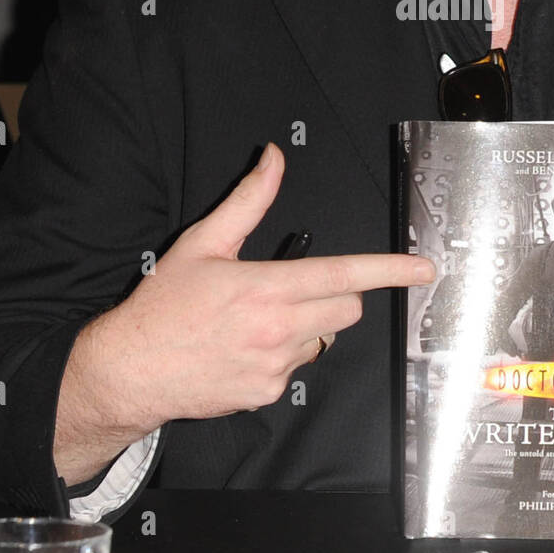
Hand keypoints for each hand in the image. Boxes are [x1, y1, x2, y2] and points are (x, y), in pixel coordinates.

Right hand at [88, 142, 436, 425]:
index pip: (344, 276)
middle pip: (347, 310)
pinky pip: (297, 367)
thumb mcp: (203, 243)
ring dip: (308, 326)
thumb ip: (248, 200)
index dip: (390, 270)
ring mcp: (275, 367)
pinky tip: (246, 347)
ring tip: (259, 320)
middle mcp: (278, 330)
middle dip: (338, 296)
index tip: (424, 268)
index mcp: (267, 288)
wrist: (129, 370)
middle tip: (297, 288)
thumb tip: (273, 159)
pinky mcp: (266, 393)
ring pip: (324, 339)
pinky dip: (284, 354)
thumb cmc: (164, 305)